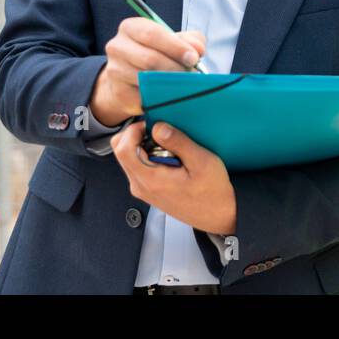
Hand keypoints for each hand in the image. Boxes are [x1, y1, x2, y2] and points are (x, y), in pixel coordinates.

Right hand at [90, 18, 206, 125]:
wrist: (129, 79)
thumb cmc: (155, 53)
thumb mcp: (172, 41)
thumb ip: (189, 40)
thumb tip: (198, 49)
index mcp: (131, 27)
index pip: (153, 34)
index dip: (176, 46)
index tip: (193, 58)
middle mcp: (117, 46)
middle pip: (150, 58)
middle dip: (175, 67)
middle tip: (193, 74)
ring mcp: (114, 70)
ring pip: (147, 79)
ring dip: (170, 83)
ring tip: (184, 83)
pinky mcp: (119, 92)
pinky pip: (144, 97)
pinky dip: (161, 97)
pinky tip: (170, 95)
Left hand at [111, 120, 236, 234]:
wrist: (217, 215)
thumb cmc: (212, 191)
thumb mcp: (202, 162)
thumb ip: (179, 143)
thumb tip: (158, 127)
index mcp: (150, 180)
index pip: (123, 149)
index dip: (133, 130)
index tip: (152, 124)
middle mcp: (140, 186)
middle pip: (121, 152)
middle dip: (136, 135)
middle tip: (161, 132)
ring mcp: (142, 189)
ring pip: (129, 158)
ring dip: (143, 145)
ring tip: (169, 146)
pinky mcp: (148, 190)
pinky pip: (138, 166)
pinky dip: (148, 155)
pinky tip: (170, 157)